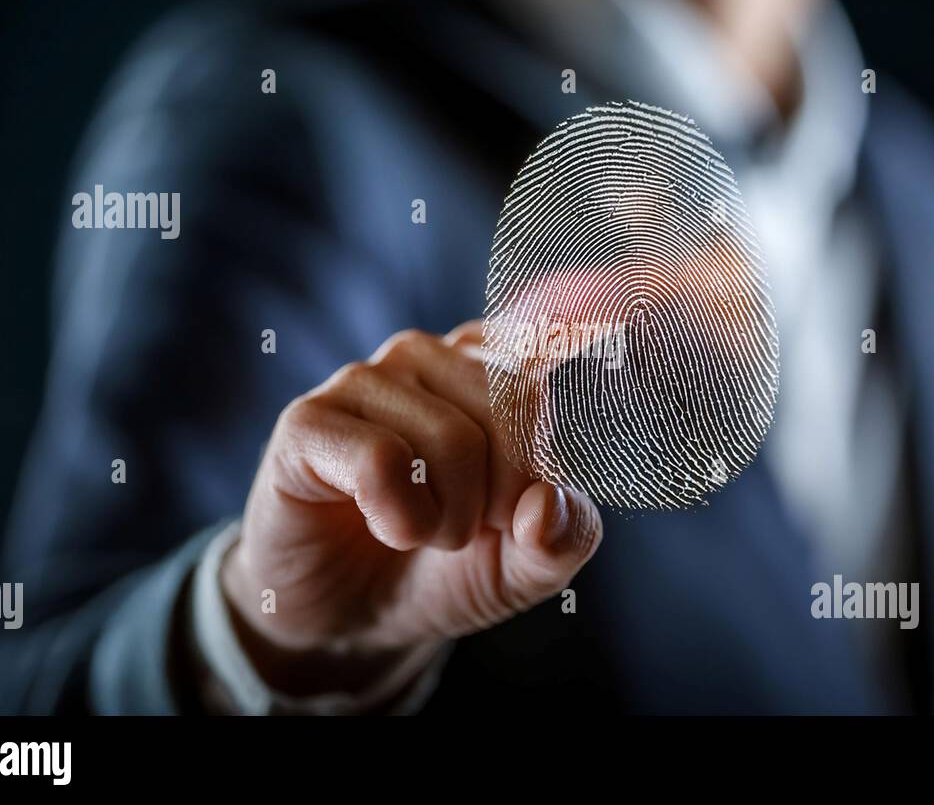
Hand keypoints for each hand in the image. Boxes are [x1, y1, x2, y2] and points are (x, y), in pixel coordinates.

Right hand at [219, 320, 602, 703]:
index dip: (590, 326)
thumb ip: (563, 537)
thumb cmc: (443, 570)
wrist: (349, 620)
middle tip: (472, 528)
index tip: (624, 312)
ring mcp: (365, 379)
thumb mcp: (526, 566)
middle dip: (508, 496)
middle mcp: (431, 355)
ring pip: (452, 439)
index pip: (554, 336)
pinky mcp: (309, 422)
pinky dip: (400, 519)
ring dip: (450, 519)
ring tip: (421, 531)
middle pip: (515, 402)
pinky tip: (386, 527)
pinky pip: (381, 461)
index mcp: (494, 367)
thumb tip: (546, 504)